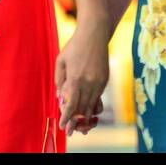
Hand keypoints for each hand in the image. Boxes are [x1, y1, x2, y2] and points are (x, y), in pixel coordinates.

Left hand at [55, 20, 108, 135]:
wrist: (95, 34)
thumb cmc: (74, 46)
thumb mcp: (61, 61)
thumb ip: (59, 81)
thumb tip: (61, 98)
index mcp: (75, 78)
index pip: (71, 105)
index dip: (66, 118)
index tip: (62, 126)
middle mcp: (89, 82)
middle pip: (82, 108)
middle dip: (75, 121)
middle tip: (69, 130)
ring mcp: (99, 81)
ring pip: (91, 105)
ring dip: (84, 115)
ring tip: (78, 123)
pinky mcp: (105, 79)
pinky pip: (98, 97)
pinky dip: (92, 105)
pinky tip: (86, 108)